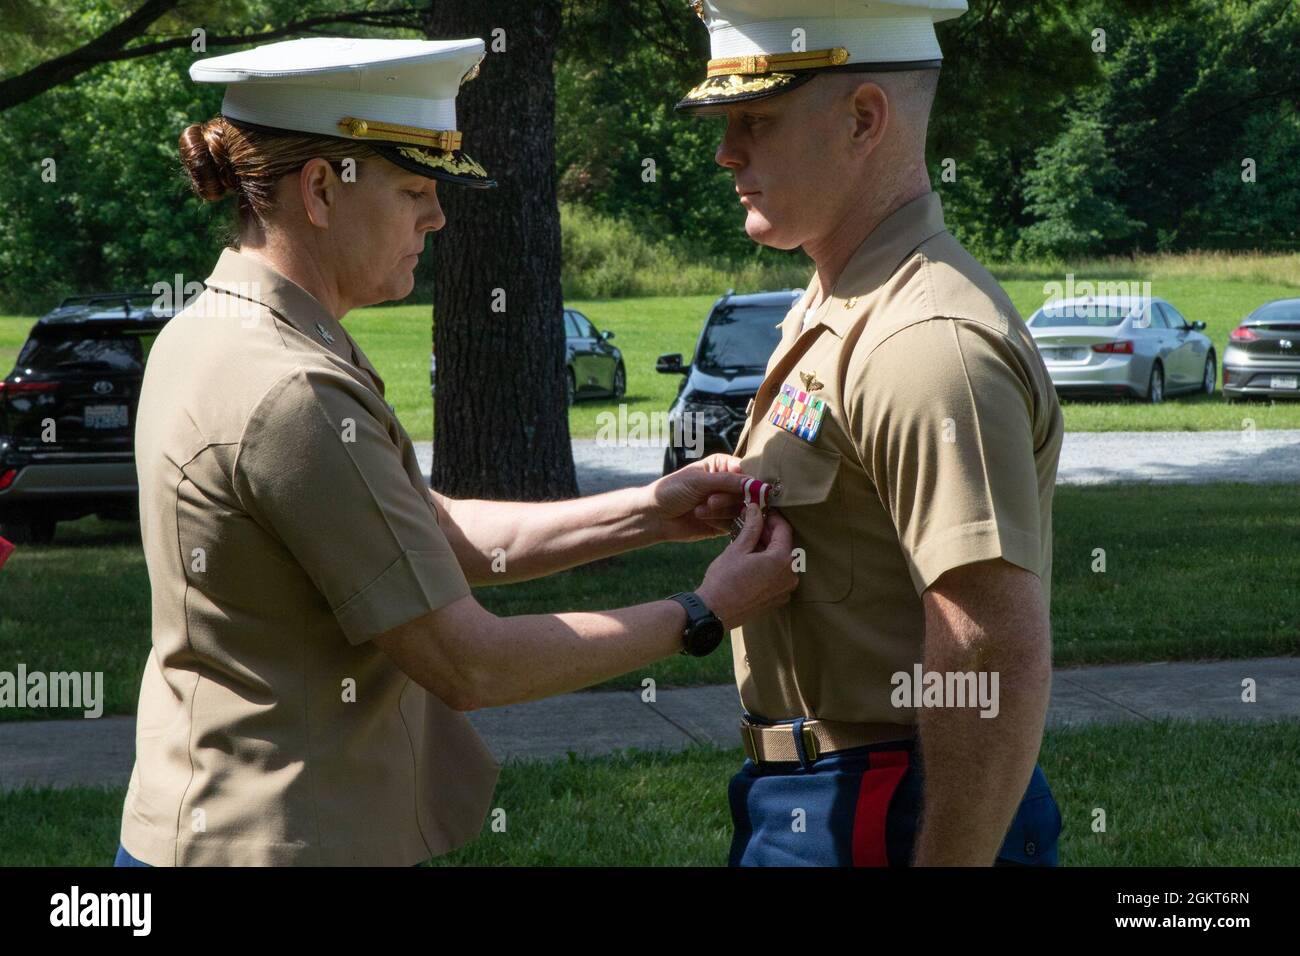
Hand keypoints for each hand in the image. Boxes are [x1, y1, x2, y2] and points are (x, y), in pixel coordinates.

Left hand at [642, 453, 749, 541]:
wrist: (654, 515)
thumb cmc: (672, 490)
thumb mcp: (699, 481)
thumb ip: (729, 481)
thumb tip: (758, 484)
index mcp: (723, 466)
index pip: (748, 472)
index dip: (749, 483)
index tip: (745, 492)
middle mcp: (728, 484)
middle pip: (747, 493)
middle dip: (729, 499)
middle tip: (710, 501)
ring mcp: (726, 504)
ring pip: (742, 510)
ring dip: (722, 512)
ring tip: (699, 511)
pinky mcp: (723, 523)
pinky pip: (734, 524)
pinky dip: (721, 523)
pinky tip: (703, 520)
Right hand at [696, 505, 798, 629]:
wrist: (714, 612)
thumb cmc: (724, 580)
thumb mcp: (738, 548)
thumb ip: (751, 526)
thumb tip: (756, 508)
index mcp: (782, 560)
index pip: (784, 530)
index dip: (773, 517)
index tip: (761, 511)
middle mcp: (790, 576)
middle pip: (784, 546)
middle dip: (769, 533)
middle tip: (751, 524)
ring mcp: (785, 590)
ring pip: (781, 561)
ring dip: (768, 550)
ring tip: (749, 543)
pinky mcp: (778, 599)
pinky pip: (778, 576)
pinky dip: (768, 566)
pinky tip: (751, 562)